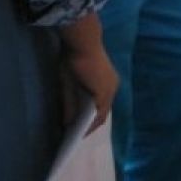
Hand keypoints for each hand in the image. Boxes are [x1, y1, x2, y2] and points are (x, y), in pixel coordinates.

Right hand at [58, 13, 118, 133]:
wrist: (83, 43)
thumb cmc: (76, 57)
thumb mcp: (71, 83)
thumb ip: (71, 103)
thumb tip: (67, 122)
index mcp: (107, 81)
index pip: (103, 103)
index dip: (93, 116)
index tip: (81, 127)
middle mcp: (113, 86)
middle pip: (103, 111)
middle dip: (91, 124)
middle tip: (77, 135)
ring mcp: (110, 90)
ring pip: (102, 113)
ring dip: (90, 125)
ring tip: (77, 136)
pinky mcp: (104, 93)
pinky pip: (98, 113)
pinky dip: (90, 123)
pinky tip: (80, 131)